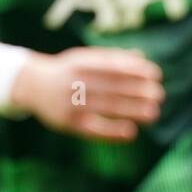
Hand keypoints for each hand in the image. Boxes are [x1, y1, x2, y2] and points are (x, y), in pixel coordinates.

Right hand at [8, 47, 164, 142]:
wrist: (31, 86)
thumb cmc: (66, 71)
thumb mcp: (84, 58)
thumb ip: (111, 58)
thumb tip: (142, 59)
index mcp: (80, 62)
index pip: (114, 66)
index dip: (137, 70)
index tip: (156, 74)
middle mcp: (75, 81)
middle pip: (113, 87)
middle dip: (139, 91)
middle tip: (159, 95)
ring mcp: (71, 103)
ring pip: (107, 107)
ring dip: (132, 110)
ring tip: (154, 113)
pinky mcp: (69, 123)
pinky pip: (94, 129)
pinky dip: (113, 131)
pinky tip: (131, 133)